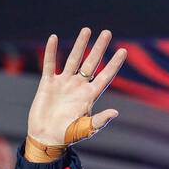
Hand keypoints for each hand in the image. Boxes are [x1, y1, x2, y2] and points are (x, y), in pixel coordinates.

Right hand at [26, 27, 125, 148]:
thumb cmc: (67, 136)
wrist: (45, 138)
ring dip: (80, 45)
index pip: (105, 76)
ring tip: (87, 30)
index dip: (114, 64)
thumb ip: (99, 120)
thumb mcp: (85, 129)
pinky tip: (53, 38)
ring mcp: (63, 84)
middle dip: (99, 48)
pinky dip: (51, 52)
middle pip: (91, 63)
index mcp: (89, 96)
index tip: (123, 51)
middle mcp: (78, 86)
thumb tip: (115, 112)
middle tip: (107, 32)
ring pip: (73, 59)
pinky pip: (49, 64)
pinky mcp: (48, 84)